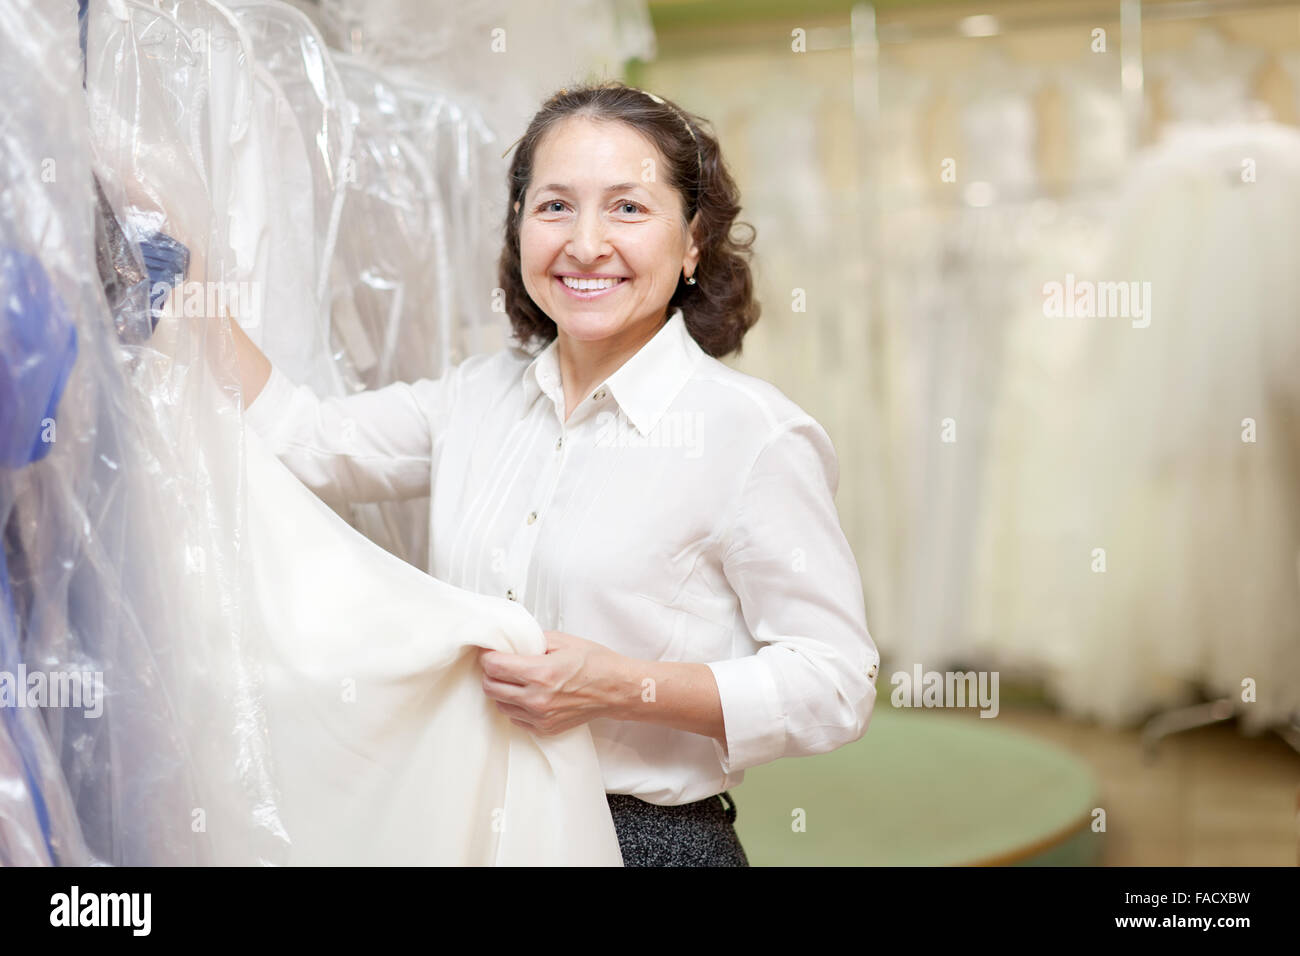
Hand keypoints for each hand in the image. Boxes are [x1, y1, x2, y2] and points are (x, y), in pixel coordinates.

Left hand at [478, 630, 628, 735]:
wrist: (616, 689)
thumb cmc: (595, 664)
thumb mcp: (563, 641)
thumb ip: (532, 641)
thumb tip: (511, 643)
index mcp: (540, 673)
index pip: (494, 667)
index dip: (488, 656)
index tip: (490, 652)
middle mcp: (537, 698)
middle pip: (490, 687)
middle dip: (490, 673)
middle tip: (500, 664)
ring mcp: (540, 717)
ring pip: (499, 704)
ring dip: (501, 690)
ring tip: (516, 679)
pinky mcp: (544, 728)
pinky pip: (515, 718)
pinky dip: (515, 705)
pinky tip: (527, 694)